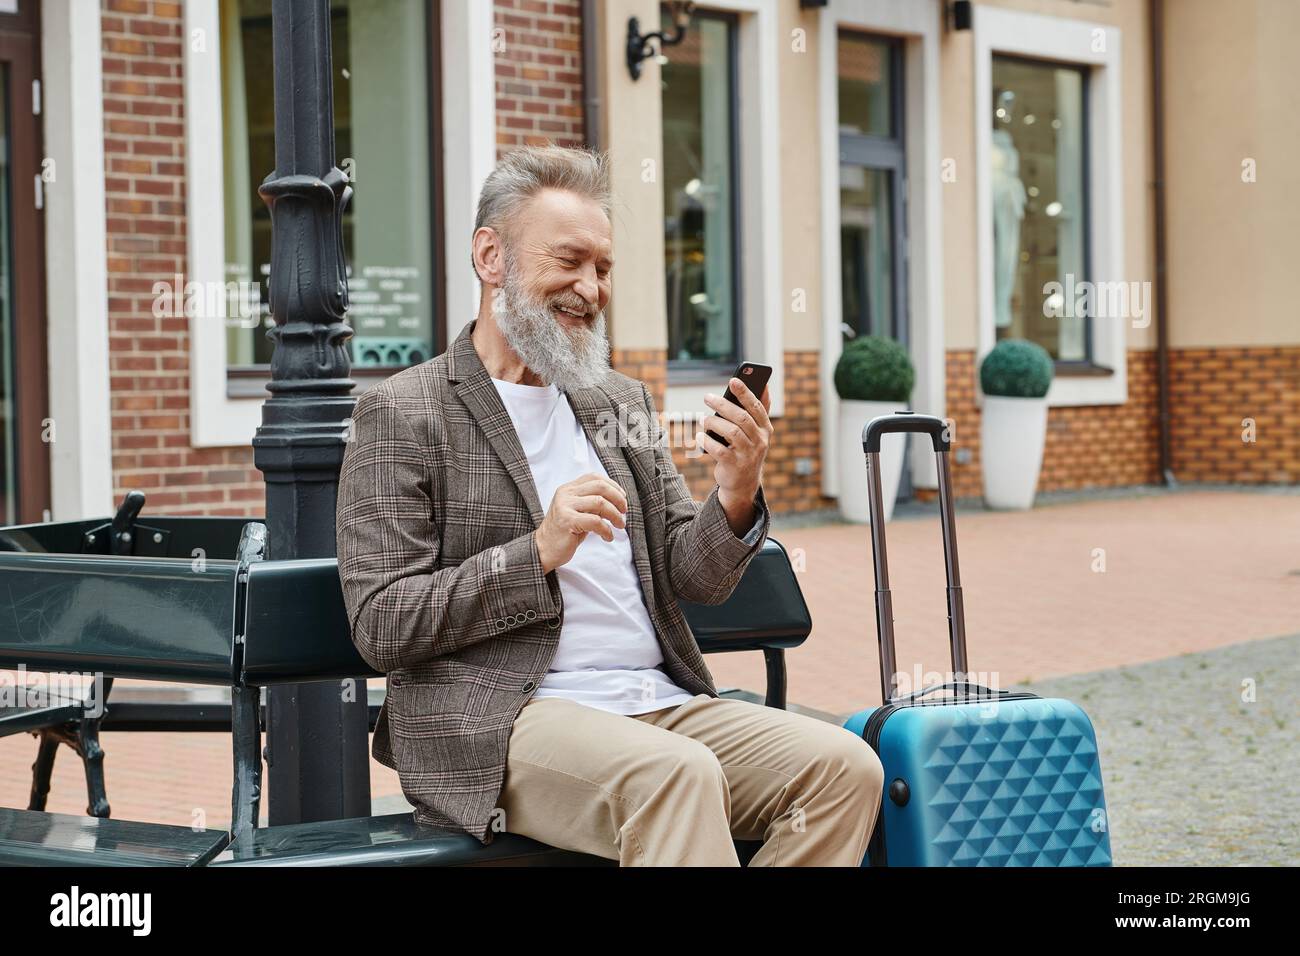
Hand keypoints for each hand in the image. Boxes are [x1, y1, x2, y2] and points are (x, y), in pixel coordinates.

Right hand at [534, 473, 628, 572]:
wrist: (543, 549)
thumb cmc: (564, 532)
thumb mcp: (578, 512)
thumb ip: (592, 503)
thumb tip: (618, 501)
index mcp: (568, 489)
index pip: (594, 477)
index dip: (613, 486)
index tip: (623, 498)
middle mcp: (566, 494)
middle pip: (600, 486)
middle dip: (618, 498)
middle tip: (624, 511)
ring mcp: (565, 506)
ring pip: (600, 502)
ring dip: (615, 515)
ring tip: (620, 525)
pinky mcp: (567, 521)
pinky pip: (595, 521)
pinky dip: (606, 530)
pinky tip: (608, 537)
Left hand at [696, 377, 772, 528]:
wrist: (743, 483)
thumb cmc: (745, 450)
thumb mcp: (755, 432)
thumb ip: (758, 411)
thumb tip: (764, 385)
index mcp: (765, 429)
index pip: (756, 407)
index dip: (745, 393)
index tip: (733, 380)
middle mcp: (760, 441)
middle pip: (741, 418)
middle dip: (723, 405)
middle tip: (707, 397)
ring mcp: (748, 455)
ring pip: (731, 433)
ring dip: (713, 423)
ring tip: (702, 419)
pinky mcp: (734, 466)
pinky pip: (719, 450)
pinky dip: (707, 441)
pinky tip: (699, 436)